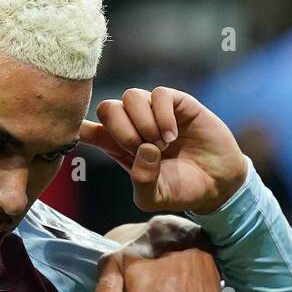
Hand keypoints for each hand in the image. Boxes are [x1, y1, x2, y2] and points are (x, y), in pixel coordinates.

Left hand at [80, 86, 246, 214]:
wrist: (217, 184)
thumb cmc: (181, 190)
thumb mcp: (153, 197)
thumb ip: (141, 181)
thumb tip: (143, 150)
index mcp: (118, 146)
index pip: (89, 130)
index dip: (77, 127)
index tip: (74, 131)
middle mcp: (133, 125)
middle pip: (107, 108)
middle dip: (120, 130)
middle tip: (140, 150)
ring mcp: (154, 112)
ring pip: (130, 96)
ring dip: (142, 122)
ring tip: (160, 145)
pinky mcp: (178, 103)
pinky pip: (159, 94)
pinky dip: (162, 116)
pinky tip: (172, 136)